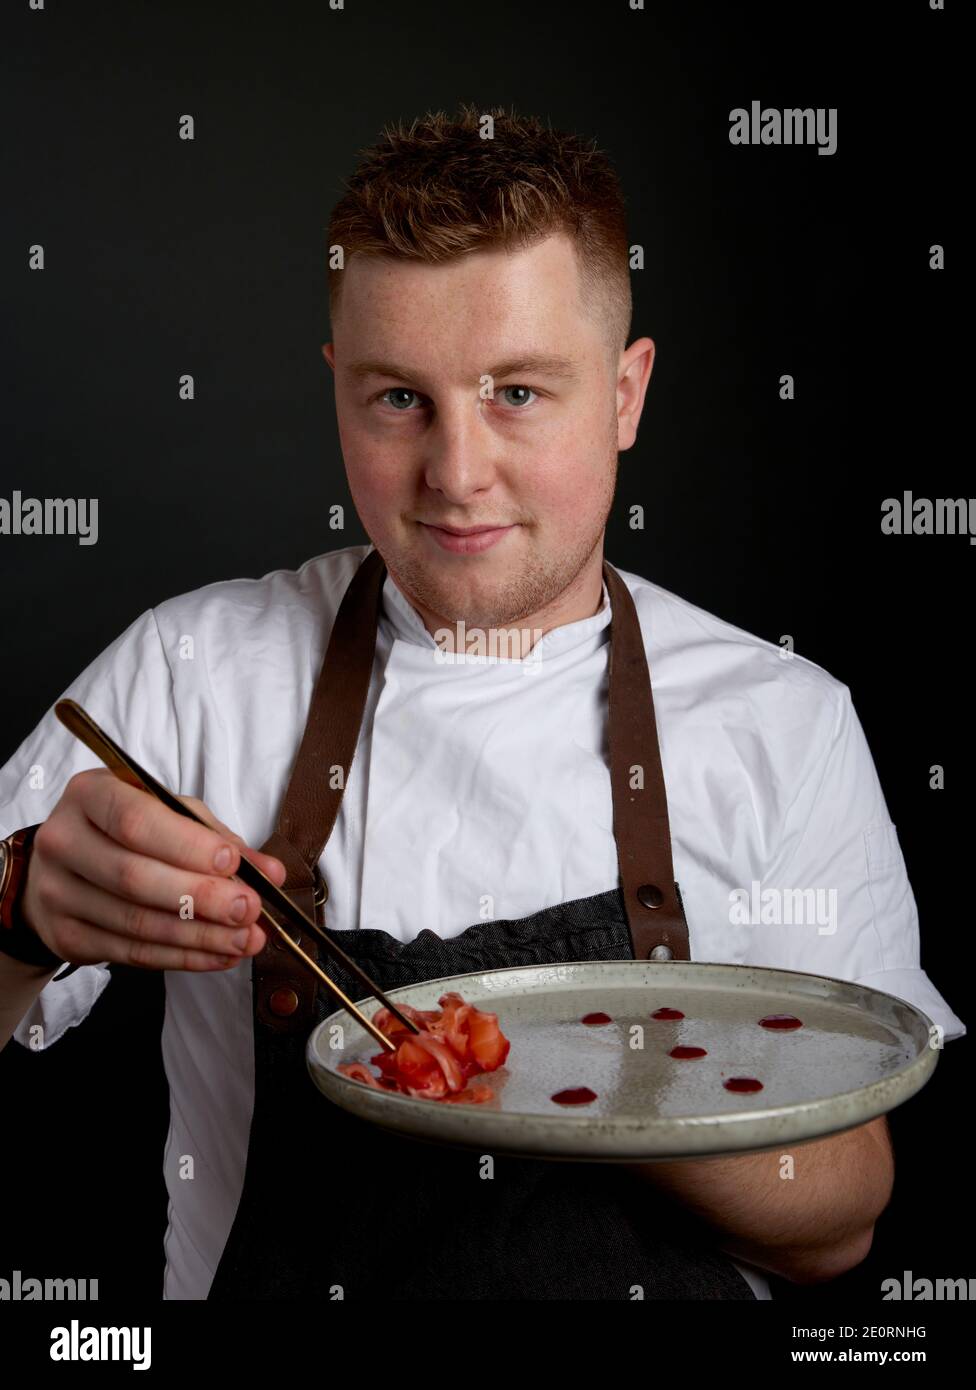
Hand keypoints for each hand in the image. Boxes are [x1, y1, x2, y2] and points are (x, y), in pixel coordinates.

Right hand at [19, 769, 283, 970]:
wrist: (68, 866)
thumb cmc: (128, 831)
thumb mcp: (171, 816)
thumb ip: (218, 839)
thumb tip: (270, 872)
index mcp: (89, 795)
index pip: (134, 821)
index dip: (186, 846)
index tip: (231, 863)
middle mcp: (63, 841)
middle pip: (134, 877)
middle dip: (200, 897)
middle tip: (248, 909)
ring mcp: (56, 892)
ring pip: (135, 922)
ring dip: (198, 936)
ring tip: (244, 940)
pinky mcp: (65, 935)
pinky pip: (130, 953)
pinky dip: (181, 958)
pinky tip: (217, 955)